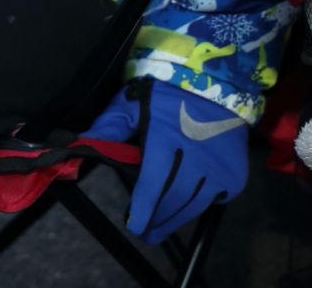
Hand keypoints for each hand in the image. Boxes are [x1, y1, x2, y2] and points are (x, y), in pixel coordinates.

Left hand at [85, 80, 248, 243]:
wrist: (219, 81)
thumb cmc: (170, 92)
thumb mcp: (134, 103)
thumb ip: (109, 127)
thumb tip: (77, 145)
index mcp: (165, 144)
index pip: (151, 189)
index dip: (142, 213)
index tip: (135, 226)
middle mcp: (194, 162)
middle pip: (171, 204)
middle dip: (157, 221)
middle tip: (146, 231)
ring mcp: (218, 171)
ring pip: (193, 207)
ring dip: (176, 218)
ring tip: (163, 225)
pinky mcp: (234, 175)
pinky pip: (214, 200)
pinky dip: (200, 205)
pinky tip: (188, 204)